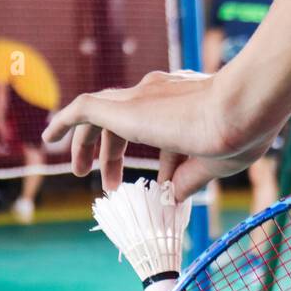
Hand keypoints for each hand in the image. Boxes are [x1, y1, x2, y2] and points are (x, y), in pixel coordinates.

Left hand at [42, 70, 277, 200]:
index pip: (161, 129)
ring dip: (89, 144)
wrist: (240, 109)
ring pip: (101, 114)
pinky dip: (65, 121)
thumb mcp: (212, 164)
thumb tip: (172, 196)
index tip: (162, 185)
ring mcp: (141, 98)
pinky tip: (49, 138)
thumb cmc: (238, 135)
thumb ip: (189, 179)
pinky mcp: (125, 107)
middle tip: (112, 183)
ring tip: (80, 171)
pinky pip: (83, 108)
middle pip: (123, 120)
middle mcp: (159, 95)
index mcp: (184, 105)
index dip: (160, 160)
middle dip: (113, 151)